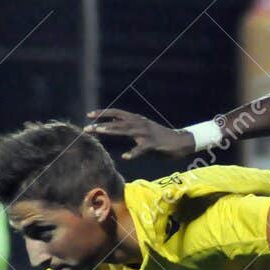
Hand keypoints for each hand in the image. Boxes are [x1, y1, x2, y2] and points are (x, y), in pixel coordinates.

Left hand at [84, 108, 200, 160]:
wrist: (181, 141)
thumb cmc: (161, 138)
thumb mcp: (143, 130)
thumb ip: (129, 129)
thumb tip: (114, 128)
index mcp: (137, 119)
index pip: (117, 113)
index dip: (103, 113)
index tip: (89, 115)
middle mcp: (140, 123)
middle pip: (117, 121)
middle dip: (101, 124)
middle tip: (87, 127)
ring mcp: (146, 133)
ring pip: (126, 129)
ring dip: (111, 130)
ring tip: (99, 131)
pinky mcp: (153, 144)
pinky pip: (141, 149)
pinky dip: (133, 152)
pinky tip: (126, 156)